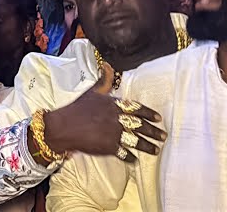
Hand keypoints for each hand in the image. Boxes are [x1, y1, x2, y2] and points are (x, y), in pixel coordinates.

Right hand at [43, 63, 165, 162]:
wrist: (64, 126)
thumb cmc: (77, 108)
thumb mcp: (92, 91)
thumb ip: (104, 80)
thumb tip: (108, 65)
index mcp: (114, 105)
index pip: (137, 108)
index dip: (149, 113)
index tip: (159, 118)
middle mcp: (117, 119)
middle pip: (140, 125)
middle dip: (153, 132)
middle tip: (163, 136)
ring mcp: (113, 134)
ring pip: (136, 140)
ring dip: (147, 146)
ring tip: (156, 150)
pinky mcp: (108, 147)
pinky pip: (123, 153)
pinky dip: (130, 157)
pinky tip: (135, 160)